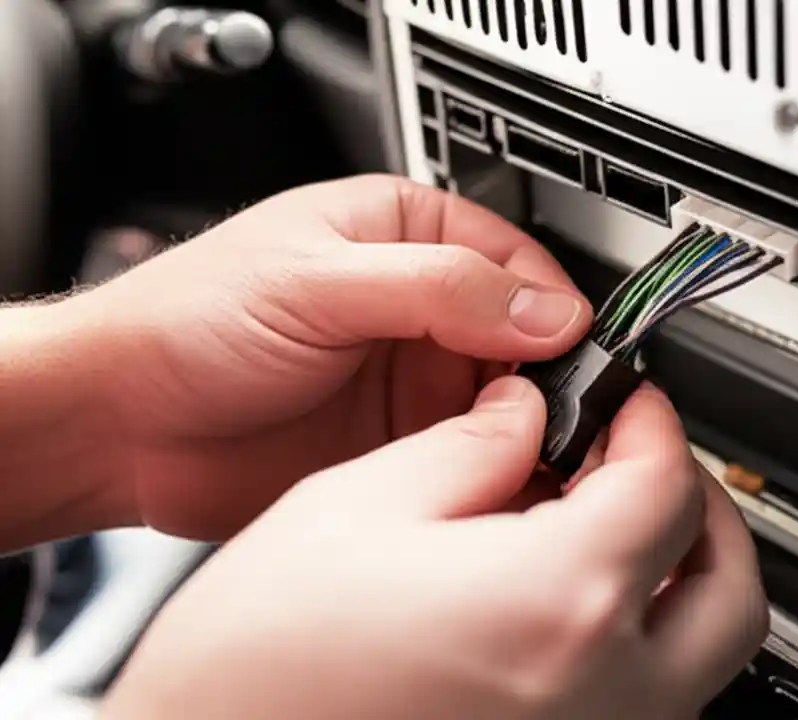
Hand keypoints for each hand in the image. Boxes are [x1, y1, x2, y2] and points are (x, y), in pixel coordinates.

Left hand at [65, 174, 590, 538]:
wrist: (120, 425)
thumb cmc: (189, 322)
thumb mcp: (321, 283)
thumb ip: (439, 288)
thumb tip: (546, 307)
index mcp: (406, 234)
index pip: (516, 260)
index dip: (552, 304)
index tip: (576, 348)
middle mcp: (420, 307)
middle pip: (525, 334)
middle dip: (550, 372)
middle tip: (568, 411)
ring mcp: (413, 379)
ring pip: (509, 399)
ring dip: (529, 424)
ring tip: (538, 448)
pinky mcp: (402, 445)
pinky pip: (474, 454)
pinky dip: (498, 467)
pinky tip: (503, 477)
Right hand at [102, 378, 769, 718]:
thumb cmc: (250, 678)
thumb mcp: (352, 510)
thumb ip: (466, 448)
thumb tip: (522, 417)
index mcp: (558, 604)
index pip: (667, 485)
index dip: (649, 423)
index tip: (625, 404)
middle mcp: (603, 694)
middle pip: (727, 586)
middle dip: (696, 509)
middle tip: (642, 466)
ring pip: (704, 655)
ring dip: (680, 581)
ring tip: (609, 532)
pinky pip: (652, 705)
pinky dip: (640, 646)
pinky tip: (567, 610)